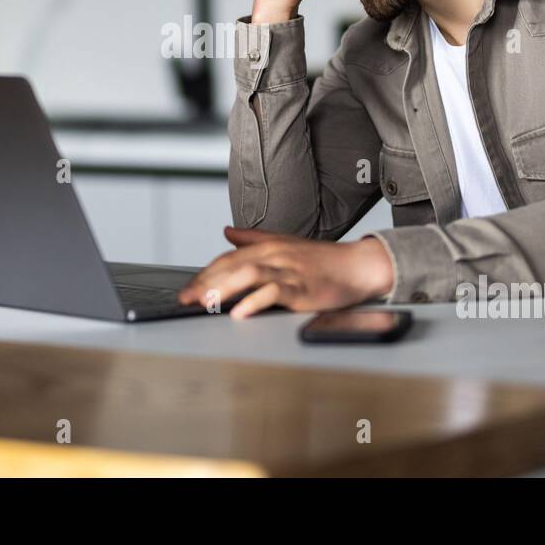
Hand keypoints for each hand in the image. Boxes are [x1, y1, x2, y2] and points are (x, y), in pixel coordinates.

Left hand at [176, 226, 394, 318]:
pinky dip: (255, 302)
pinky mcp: (303, 287)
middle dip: (206, 283)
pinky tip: (240, 313)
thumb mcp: (284, 243)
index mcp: (268, 246)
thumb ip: (253, 238)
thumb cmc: (322, 259)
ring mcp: (289, 271)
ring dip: (224, 288)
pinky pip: (275, 293)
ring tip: (206, 303)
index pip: (227, 259)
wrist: (358, 266)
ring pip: (250, 274)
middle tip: (186, 299)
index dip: (204, 274)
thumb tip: (227, 232)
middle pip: (233, 266)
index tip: (187, 289)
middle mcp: (275, 255)